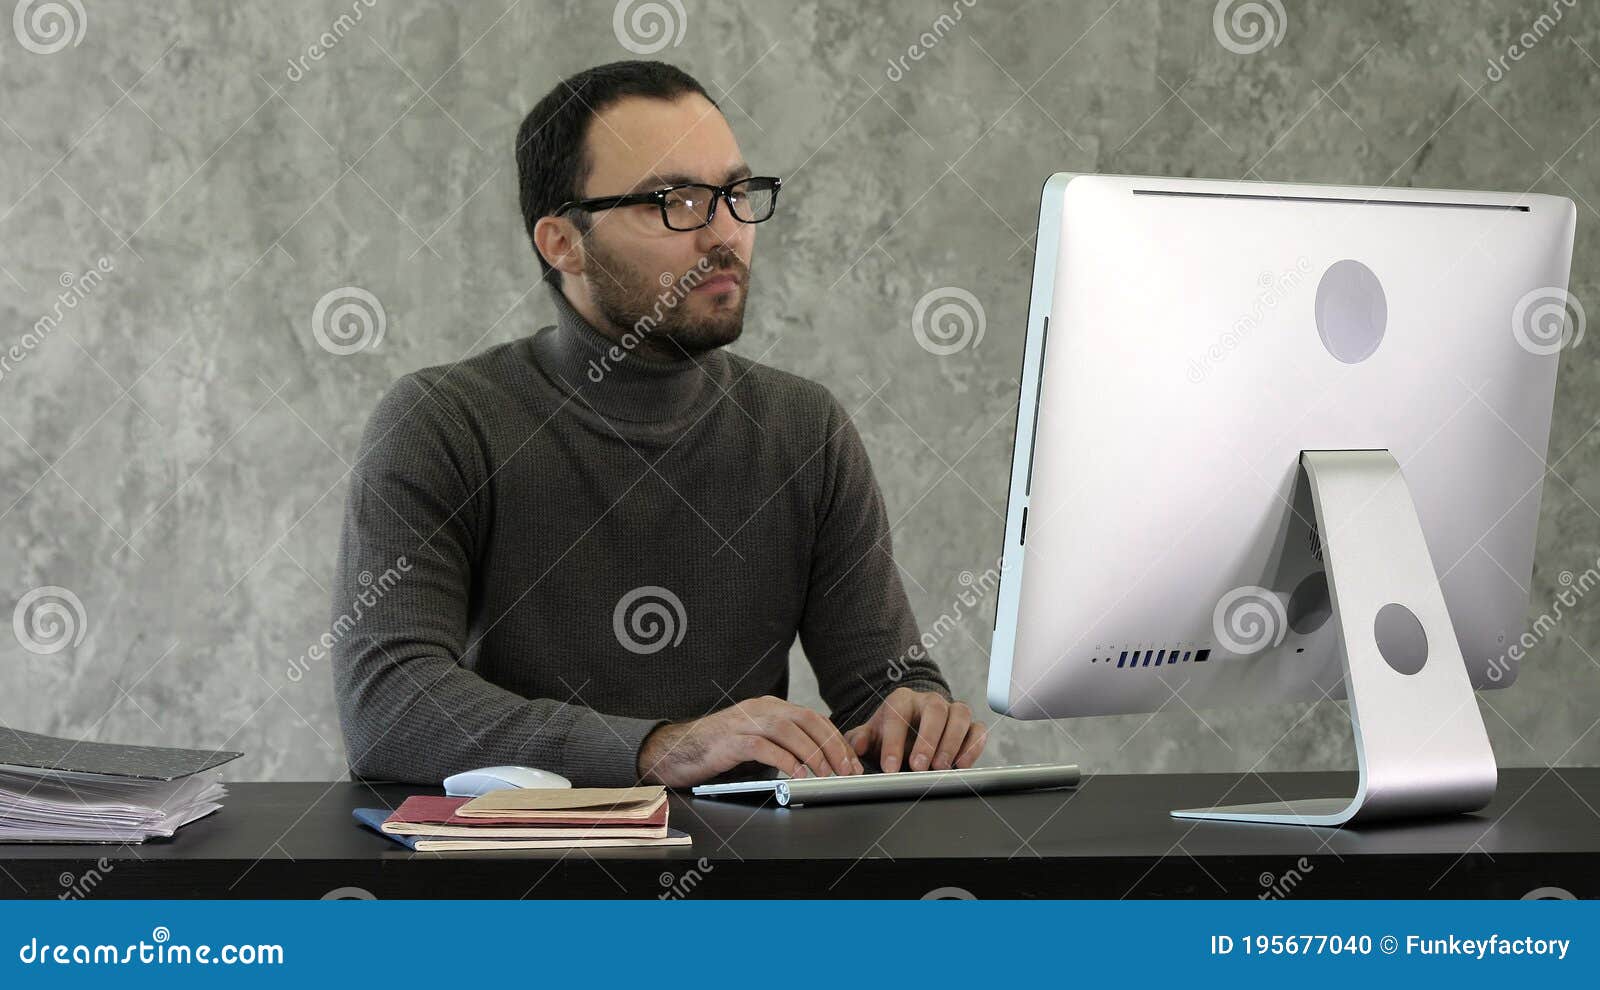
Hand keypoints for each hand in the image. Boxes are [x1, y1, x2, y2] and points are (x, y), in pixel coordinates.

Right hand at [637, 696, 863, 787]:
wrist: (677, 751)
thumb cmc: (719, 750)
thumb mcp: (757, 742)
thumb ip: (783, 744)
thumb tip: (817, 761)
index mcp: (770, 706)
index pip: (813, 718)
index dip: (836, 739)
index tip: (851, 761)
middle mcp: (760, 708)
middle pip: (807, 721)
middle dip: (832, 746)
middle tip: (847, 770)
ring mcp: (745, 722)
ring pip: (790, 731)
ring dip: (813, 754)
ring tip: (827, 775)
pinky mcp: (731, 740)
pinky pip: (765, 747)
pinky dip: (785, 760)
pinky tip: (797, 774)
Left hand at [845, 687, 986, 772]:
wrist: (911, 729)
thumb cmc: (891, 733)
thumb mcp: (872, 735)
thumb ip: (860, 739)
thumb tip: (858, 744)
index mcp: (901, 700)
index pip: (897, 714)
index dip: (893, 742)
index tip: (889, 767)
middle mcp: (929, 700)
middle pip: (934, 709)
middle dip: (927, 739)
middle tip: (919, 767)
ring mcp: (951, 711)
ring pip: (959, 715)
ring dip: (951, 742)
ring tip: (940, 768)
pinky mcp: (969, 725)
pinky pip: (977, 729)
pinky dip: (972, 746)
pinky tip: (961, 765)